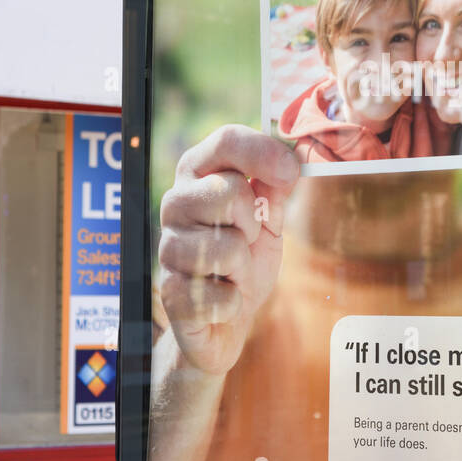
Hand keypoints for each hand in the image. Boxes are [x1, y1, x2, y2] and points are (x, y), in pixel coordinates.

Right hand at [158, 125, 298, 374]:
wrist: (222, 319)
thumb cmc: (246, 258)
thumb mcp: (268, 218)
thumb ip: (276, 185)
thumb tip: (293, 155)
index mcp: (200, 175)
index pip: (226, 141)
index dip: (263, 152)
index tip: (292, 171)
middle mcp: (176, 204)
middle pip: (227, 191)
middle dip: (253, 222)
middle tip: (246, 239)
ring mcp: (168, 248)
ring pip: (226, 248)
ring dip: (243, 268)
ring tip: (232, 272)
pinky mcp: (170, 294)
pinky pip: (221, 296)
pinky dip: (233, 303)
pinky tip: (221, 299)